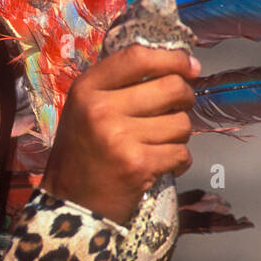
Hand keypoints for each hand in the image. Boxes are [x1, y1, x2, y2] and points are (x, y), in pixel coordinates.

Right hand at [41, 45, 200, 224]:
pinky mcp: (137, 165)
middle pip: (171, 87)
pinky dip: (178, 161)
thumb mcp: (86, 109)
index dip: (172, 58)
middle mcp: (100, 109)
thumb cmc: (84, 153)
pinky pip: (181, 153)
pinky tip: (162, 164)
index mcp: (86, 89)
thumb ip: (120, 86)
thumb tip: (180, 68)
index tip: (190, 66)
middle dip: (186, 98)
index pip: (138, 56)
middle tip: (178, 109)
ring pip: (181, 123)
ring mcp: (119, 138)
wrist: (71, 203)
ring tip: (160, 144)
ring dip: (179, 135)